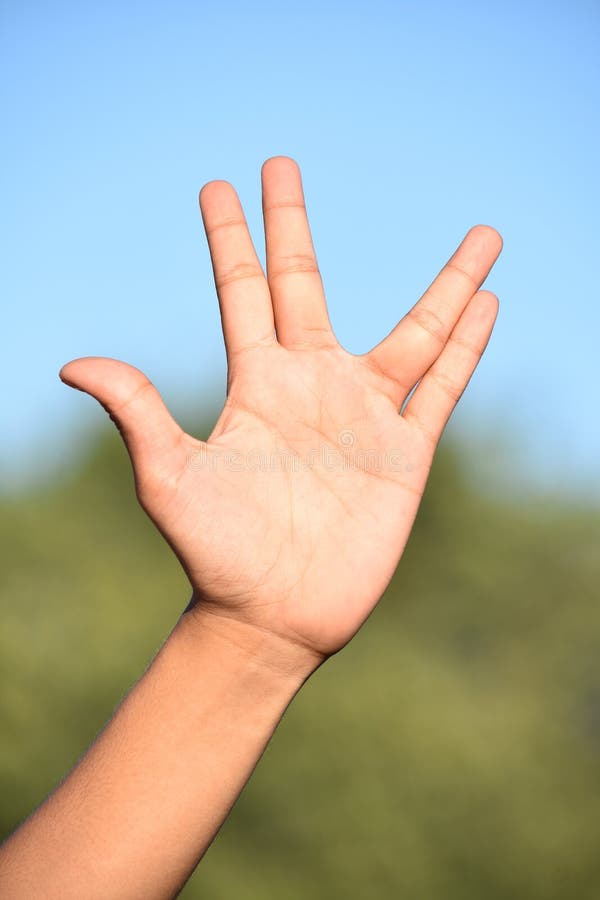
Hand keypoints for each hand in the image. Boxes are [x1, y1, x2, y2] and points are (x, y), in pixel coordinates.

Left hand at [60, 157, 501, 669]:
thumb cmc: (215, 554)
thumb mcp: (169, 480)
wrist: (271, 616)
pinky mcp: (405, 453)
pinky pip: (443, 388)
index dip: (233, 239)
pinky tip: (488, 305)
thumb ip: (136, 415)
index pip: (244, 291)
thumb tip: (70, 364)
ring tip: (482, 236)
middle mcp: (311, 385)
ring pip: (416, 333)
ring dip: (448, 285)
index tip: (220, 185)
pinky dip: (467, 347)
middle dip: (292, 225)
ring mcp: (364, 415)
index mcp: (256, 384)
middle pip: (308, 284)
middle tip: (281, 163)